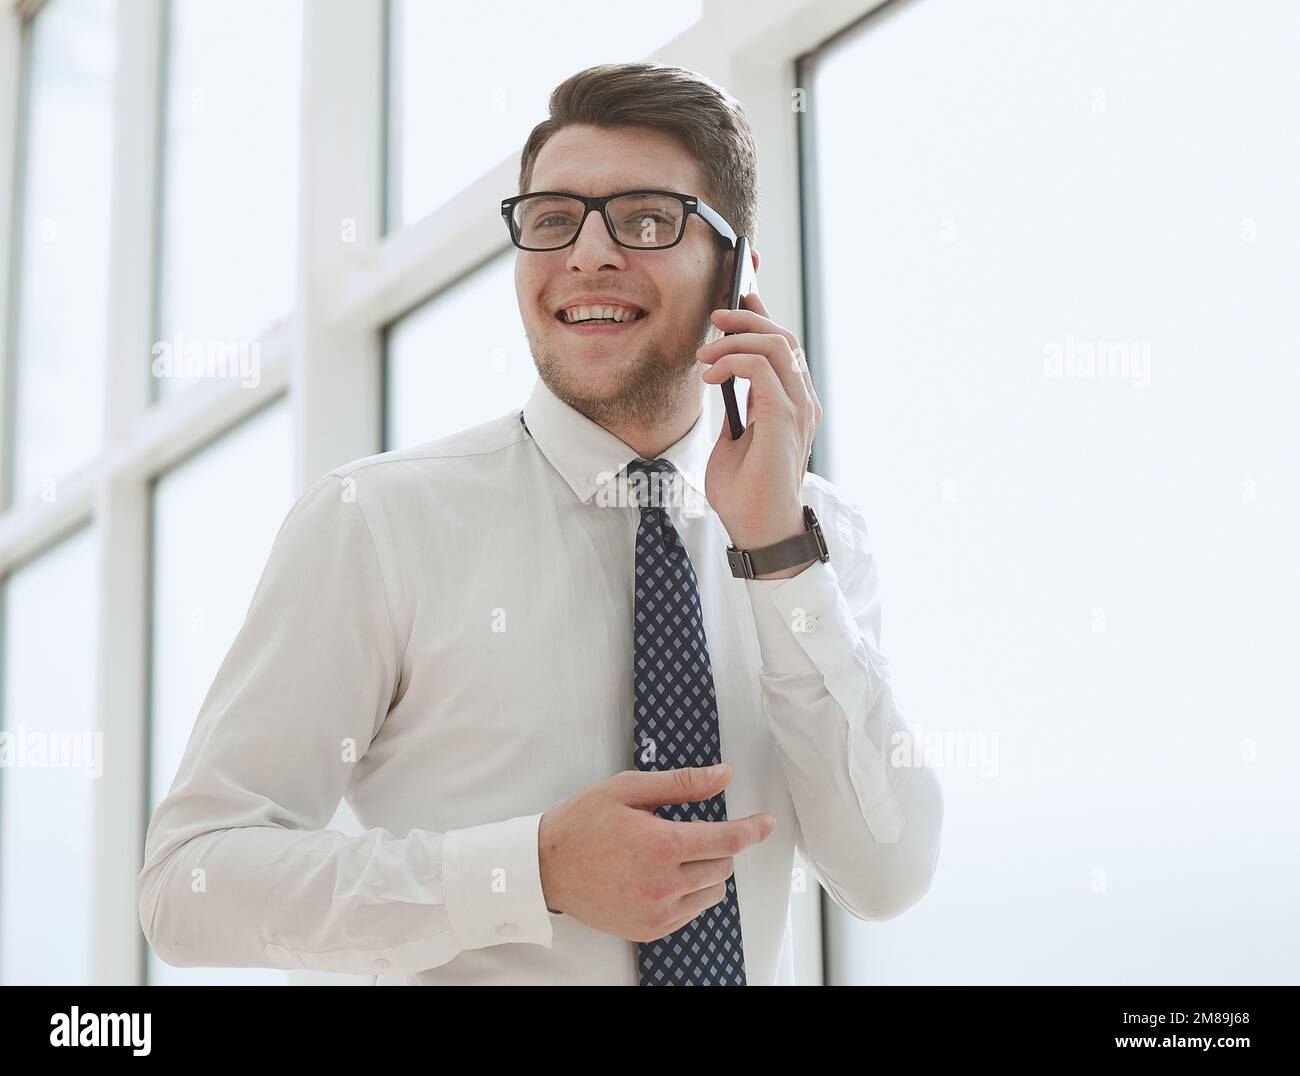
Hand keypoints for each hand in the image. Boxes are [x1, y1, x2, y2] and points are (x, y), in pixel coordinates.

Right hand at [537, 765, 775, 943]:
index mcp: (661, 844)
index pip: (727, 840)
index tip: (766, 823)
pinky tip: (661, 877)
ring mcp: (657, 911)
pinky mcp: (650, 929)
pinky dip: (688, 892)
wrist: (546, 868)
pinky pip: (691, 911)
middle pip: (723, 865)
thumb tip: (723, 775)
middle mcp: (663, 883)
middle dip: (717, 844)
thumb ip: (681, 784)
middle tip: (686, 831)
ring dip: (706, 870)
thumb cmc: (584, 822)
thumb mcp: (628, 789)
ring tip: (672, 855)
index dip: (753, 829)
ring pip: (712, 891)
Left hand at [696, 291, 822, 553]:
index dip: (761, 316)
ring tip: (705, 355)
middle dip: (747, 317)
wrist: (758, 531)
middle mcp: (802, 402)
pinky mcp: (786, 419)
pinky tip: (711, 377)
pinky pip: (763, 368)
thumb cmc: (746, 493)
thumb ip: (737, 407)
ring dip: (735, 339)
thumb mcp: (734, 438)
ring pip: (777, 344)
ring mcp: (798, 409)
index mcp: (792, 404)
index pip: (784, 347)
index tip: (735, 300)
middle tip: (713, 319)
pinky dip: (733, 361)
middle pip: (783, 336)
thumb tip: (723, 377)